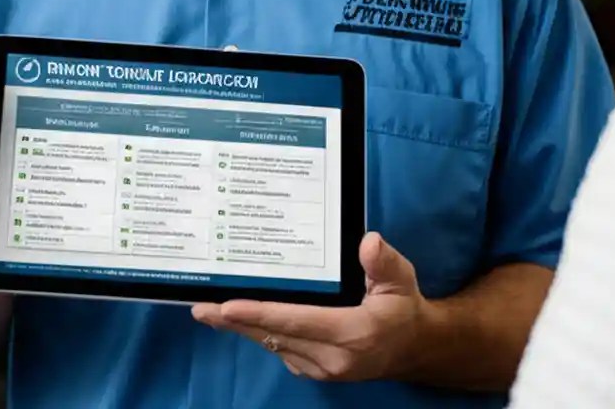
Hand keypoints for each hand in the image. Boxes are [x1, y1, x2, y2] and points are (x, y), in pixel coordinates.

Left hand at [192, 232, 428, 381]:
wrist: (412, 349)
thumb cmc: (403, 309)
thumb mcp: (401, 280)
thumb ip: (384, 263)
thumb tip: (368, 242)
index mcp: (353, 333)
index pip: (297, 321)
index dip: (261, 314)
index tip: (228, 307)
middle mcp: (334, 358)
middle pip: (275, 337)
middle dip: (236, 322)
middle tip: (202, 308)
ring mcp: (323, 369)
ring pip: (274, 346)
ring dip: (242, 329)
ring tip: (210, 312)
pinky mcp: (316, 372)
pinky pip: (281, 351)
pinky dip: (260, 335)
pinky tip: (240, 320)